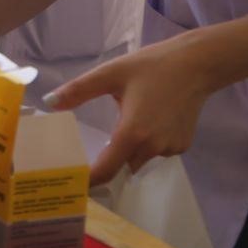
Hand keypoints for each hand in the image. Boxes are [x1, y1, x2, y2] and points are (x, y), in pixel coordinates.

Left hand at [43, 20, 247, 184]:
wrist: (197, 64)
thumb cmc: (151, 66)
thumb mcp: (111, 73)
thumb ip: (79, 90)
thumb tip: (50, 103)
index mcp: (132, 132)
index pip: (106, 170)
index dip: (89, 180)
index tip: (73, 183)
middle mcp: (152, 147)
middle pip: (122, 164)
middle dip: (111, 156)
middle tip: (100, 139)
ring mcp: (170, 148)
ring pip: (140, 157)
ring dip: (132, 145)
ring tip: (133, 115)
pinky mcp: (183, 146)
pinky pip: (158, 150)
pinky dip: (151, 141)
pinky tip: (154, 117)